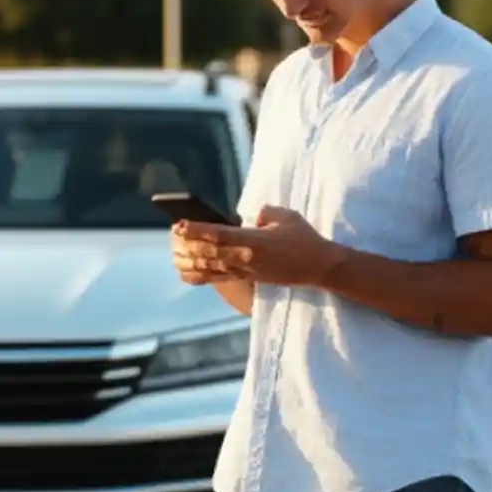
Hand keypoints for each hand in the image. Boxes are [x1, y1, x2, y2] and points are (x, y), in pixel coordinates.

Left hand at [171, 206, 343, 286]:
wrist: (318, 266)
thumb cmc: (304, 238)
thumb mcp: (286, 215)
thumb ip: (265, 212)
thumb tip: (251, 216)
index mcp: (253, 240)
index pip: (218, 234)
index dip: (196, 230)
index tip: (179, 225)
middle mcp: (246, 257)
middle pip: (208, 253)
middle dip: (188, 245)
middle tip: (173, 236)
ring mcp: (246, 270)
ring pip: (210, 268)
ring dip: (189, 262)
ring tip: (175, 254)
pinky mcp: (249, 278)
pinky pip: (218, 278)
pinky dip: (199, 275)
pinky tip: (185, 272)